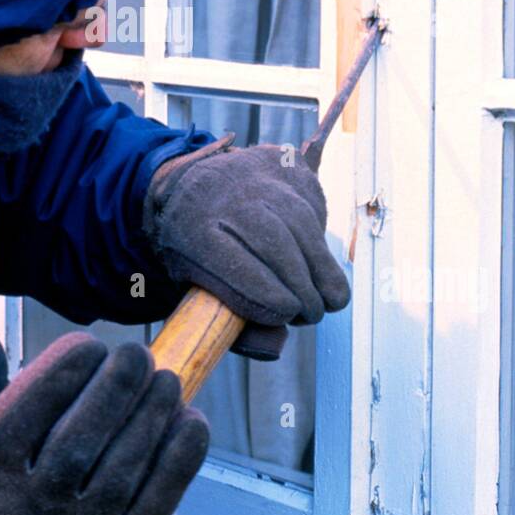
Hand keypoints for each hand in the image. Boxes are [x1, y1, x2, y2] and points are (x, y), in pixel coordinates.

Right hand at [0, 328, 209, 514]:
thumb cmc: (3, 483)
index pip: (22, 418)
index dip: (60, 374)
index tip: (89, 344)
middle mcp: (34, 506)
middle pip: (76, 442)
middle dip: (114, 389)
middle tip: (136, 353)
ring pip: (121, 468)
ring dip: (152, 415)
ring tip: (167, 378)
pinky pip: (158, 499)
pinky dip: (180, 458)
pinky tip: (192, 420)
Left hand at [141, 135, 350, 360]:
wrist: (195, 182)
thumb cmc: (197, 249)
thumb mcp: (194, 288)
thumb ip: (231, 326)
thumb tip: (278, 346)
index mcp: (191, 232)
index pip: (237, 269)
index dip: (270, 300)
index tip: (286, 316)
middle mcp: (224, 199)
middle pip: (276, 245)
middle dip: (302, 290)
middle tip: (309, 314)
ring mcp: (255, 177)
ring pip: (302, 226)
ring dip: (321, 272)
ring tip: (323, 300)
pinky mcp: (284, 168)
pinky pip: (313, 210)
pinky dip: (322, 246)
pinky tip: (318, 267)